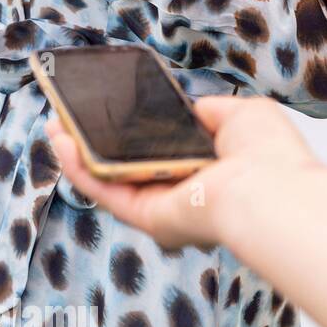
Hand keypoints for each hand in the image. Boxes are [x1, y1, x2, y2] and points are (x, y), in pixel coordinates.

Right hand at [46, 96, 317, 250]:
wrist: (271, 190)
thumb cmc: (270, 156)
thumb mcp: (242, 115)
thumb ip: (209, 112)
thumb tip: (190, 108)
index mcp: (208, 175)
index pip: (161, 155)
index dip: (131, 134)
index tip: (109, 113)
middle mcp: (183, 197)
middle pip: (127, 168)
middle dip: (94, 143)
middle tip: (70, 121)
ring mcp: (162, 210)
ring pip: (110, 181)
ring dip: (78, 154)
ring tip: (55, 127)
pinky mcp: (146, 218)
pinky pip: (105, 191)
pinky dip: (79, 169)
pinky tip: (62, 144)